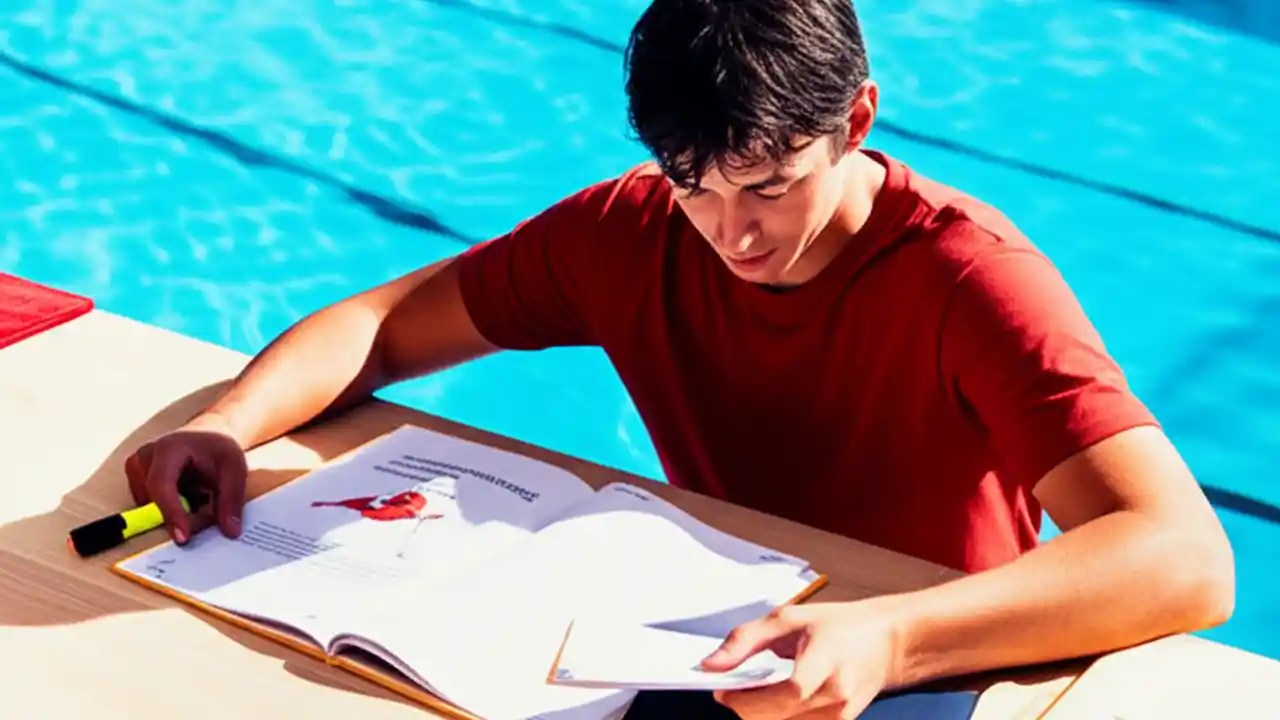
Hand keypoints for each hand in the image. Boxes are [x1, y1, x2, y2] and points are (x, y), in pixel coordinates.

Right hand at [124, 416, 247, 544]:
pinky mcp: (134, 477)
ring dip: (175, 508)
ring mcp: (136, 466)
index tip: (183, 537)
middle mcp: (145, 455)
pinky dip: (168, 505)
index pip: (161, 485)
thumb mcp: (234, 469)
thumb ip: (232, 499)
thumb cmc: (218, 449)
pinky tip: (183, 491)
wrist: (207, 434)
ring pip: (151, 506)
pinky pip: (148, 505)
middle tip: (204, 507)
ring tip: (196, 490)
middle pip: (154, 500)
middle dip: (179, 514)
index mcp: (169, 448)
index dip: (171, 513)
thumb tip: (230, 531)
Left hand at [701, 601, 903, 718]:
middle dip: (745, 709)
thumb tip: (710, 665)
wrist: (886, 643)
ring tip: (755, 692)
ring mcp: (841, 716)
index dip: (749, 699)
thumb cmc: (839, 625)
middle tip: (732, 690)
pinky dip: (778, 718)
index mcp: (827, 661)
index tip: (722, 690)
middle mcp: (838, 695)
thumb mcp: (790, 617)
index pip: (788, 693)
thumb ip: (746, 639)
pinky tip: (774, 701)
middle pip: (779, 718)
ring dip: (760, 716)